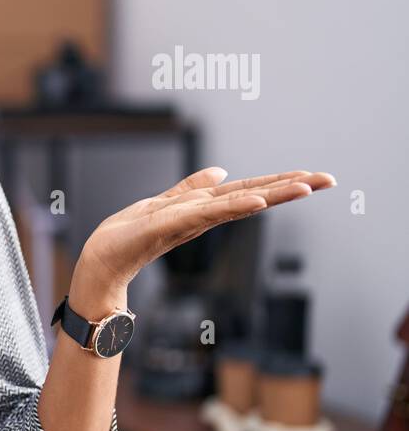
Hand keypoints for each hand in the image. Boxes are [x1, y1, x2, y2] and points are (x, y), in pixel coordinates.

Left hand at [72, 166, 336, 306]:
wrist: (101, 260)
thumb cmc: (129, 235)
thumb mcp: (164, 203)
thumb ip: (191, 188)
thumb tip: (221, 171)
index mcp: (202, 208)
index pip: (248, 190)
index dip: (280, 182)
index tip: (315, 176)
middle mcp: (201, 216)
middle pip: (253, 196)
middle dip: (289, 187)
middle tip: (329, 179)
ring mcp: (188, 222)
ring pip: (236, 204)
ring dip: (271, 194)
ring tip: (304, 186)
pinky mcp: (168, 226)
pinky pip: (205, 214)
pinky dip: (231, 207)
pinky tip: (256, 201)